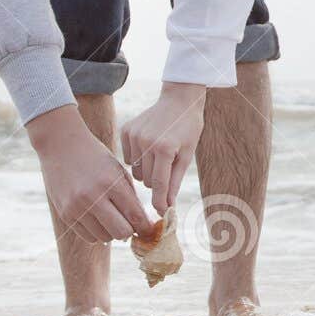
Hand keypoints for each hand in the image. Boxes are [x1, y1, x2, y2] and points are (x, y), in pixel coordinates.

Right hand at [27, 105, 151, 242]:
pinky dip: (97, 232)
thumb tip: (143, 226)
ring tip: (112, 218)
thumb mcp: (118, 172)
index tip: (149, 230)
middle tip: (131, 225)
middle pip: (122, 232)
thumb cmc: (95, 157)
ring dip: (112, 231)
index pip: (136, 216)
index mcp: (112, 183)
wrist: (60, 145)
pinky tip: (98, 219)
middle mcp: (93, 197)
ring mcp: (77, 207)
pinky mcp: (65, 214)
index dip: (146, 227)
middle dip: (130, 231)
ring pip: (105, 237)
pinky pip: (88, 237)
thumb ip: (131, 198)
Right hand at [120, 82, 207, 212]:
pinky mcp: (126, 130)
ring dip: (147, 172)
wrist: (179, 100)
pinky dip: (138, 159)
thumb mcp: (186, 155)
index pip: (160, 185)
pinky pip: (128, 159)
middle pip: (147, 181)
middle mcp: (145, 141)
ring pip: (136, 172)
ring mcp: (133, 135)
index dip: (161, 202)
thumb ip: (175, 181)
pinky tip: (148, 148)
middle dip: (158, 182)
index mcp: (164, 148)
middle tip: (167, 169)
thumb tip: (168, 206)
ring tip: (158, 158)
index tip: (163, 215)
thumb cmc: (188, 128)